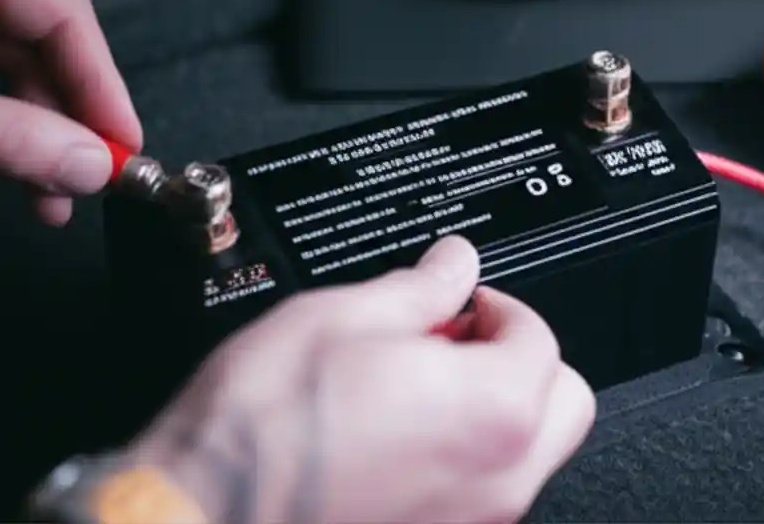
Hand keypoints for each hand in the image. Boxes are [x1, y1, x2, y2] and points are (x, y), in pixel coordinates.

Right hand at [126, 236, 595, 523]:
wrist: (201, 515)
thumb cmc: (261, 431)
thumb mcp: (340, 317)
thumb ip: (420, 288)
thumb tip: (454, 264)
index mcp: (492, 408)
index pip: (539, 338)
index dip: (496, 306)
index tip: (462, 301)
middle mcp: (500, 478)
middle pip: (561, 402)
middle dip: (520, 361)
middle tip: (458, 342)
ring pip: (529, 455)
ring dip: (496, 412)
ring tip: (420, 389)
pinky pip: (484, 496)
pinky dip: (465, 461)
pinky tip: (400, 439)